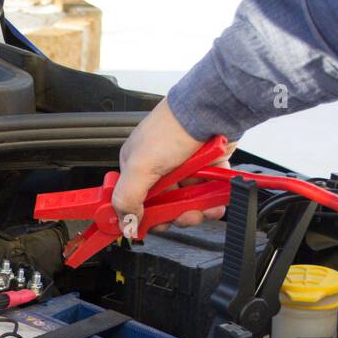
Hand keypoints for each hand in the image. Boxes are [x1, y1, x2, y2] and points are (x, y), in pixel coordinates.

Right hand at [112, 97, 233, 238]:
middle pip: (164, 206)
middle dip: (176, 215)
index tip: (154, 226)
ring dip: (196, 210)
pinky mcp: (205, 169)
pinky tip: (214, 200)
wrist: (210, 111)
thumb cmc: (173, 127)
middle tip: (183, 214)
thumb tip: (124, 224)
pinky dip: (212, 200)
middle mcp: (158, 169)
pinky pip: (207, 193)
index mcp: (136, 167)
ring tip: (202, 206)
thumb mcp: (141, 167)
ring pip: (187, 202)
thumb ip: (127, 198)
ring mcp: (183, 169)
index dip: (145, 217)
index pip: (135, 202)